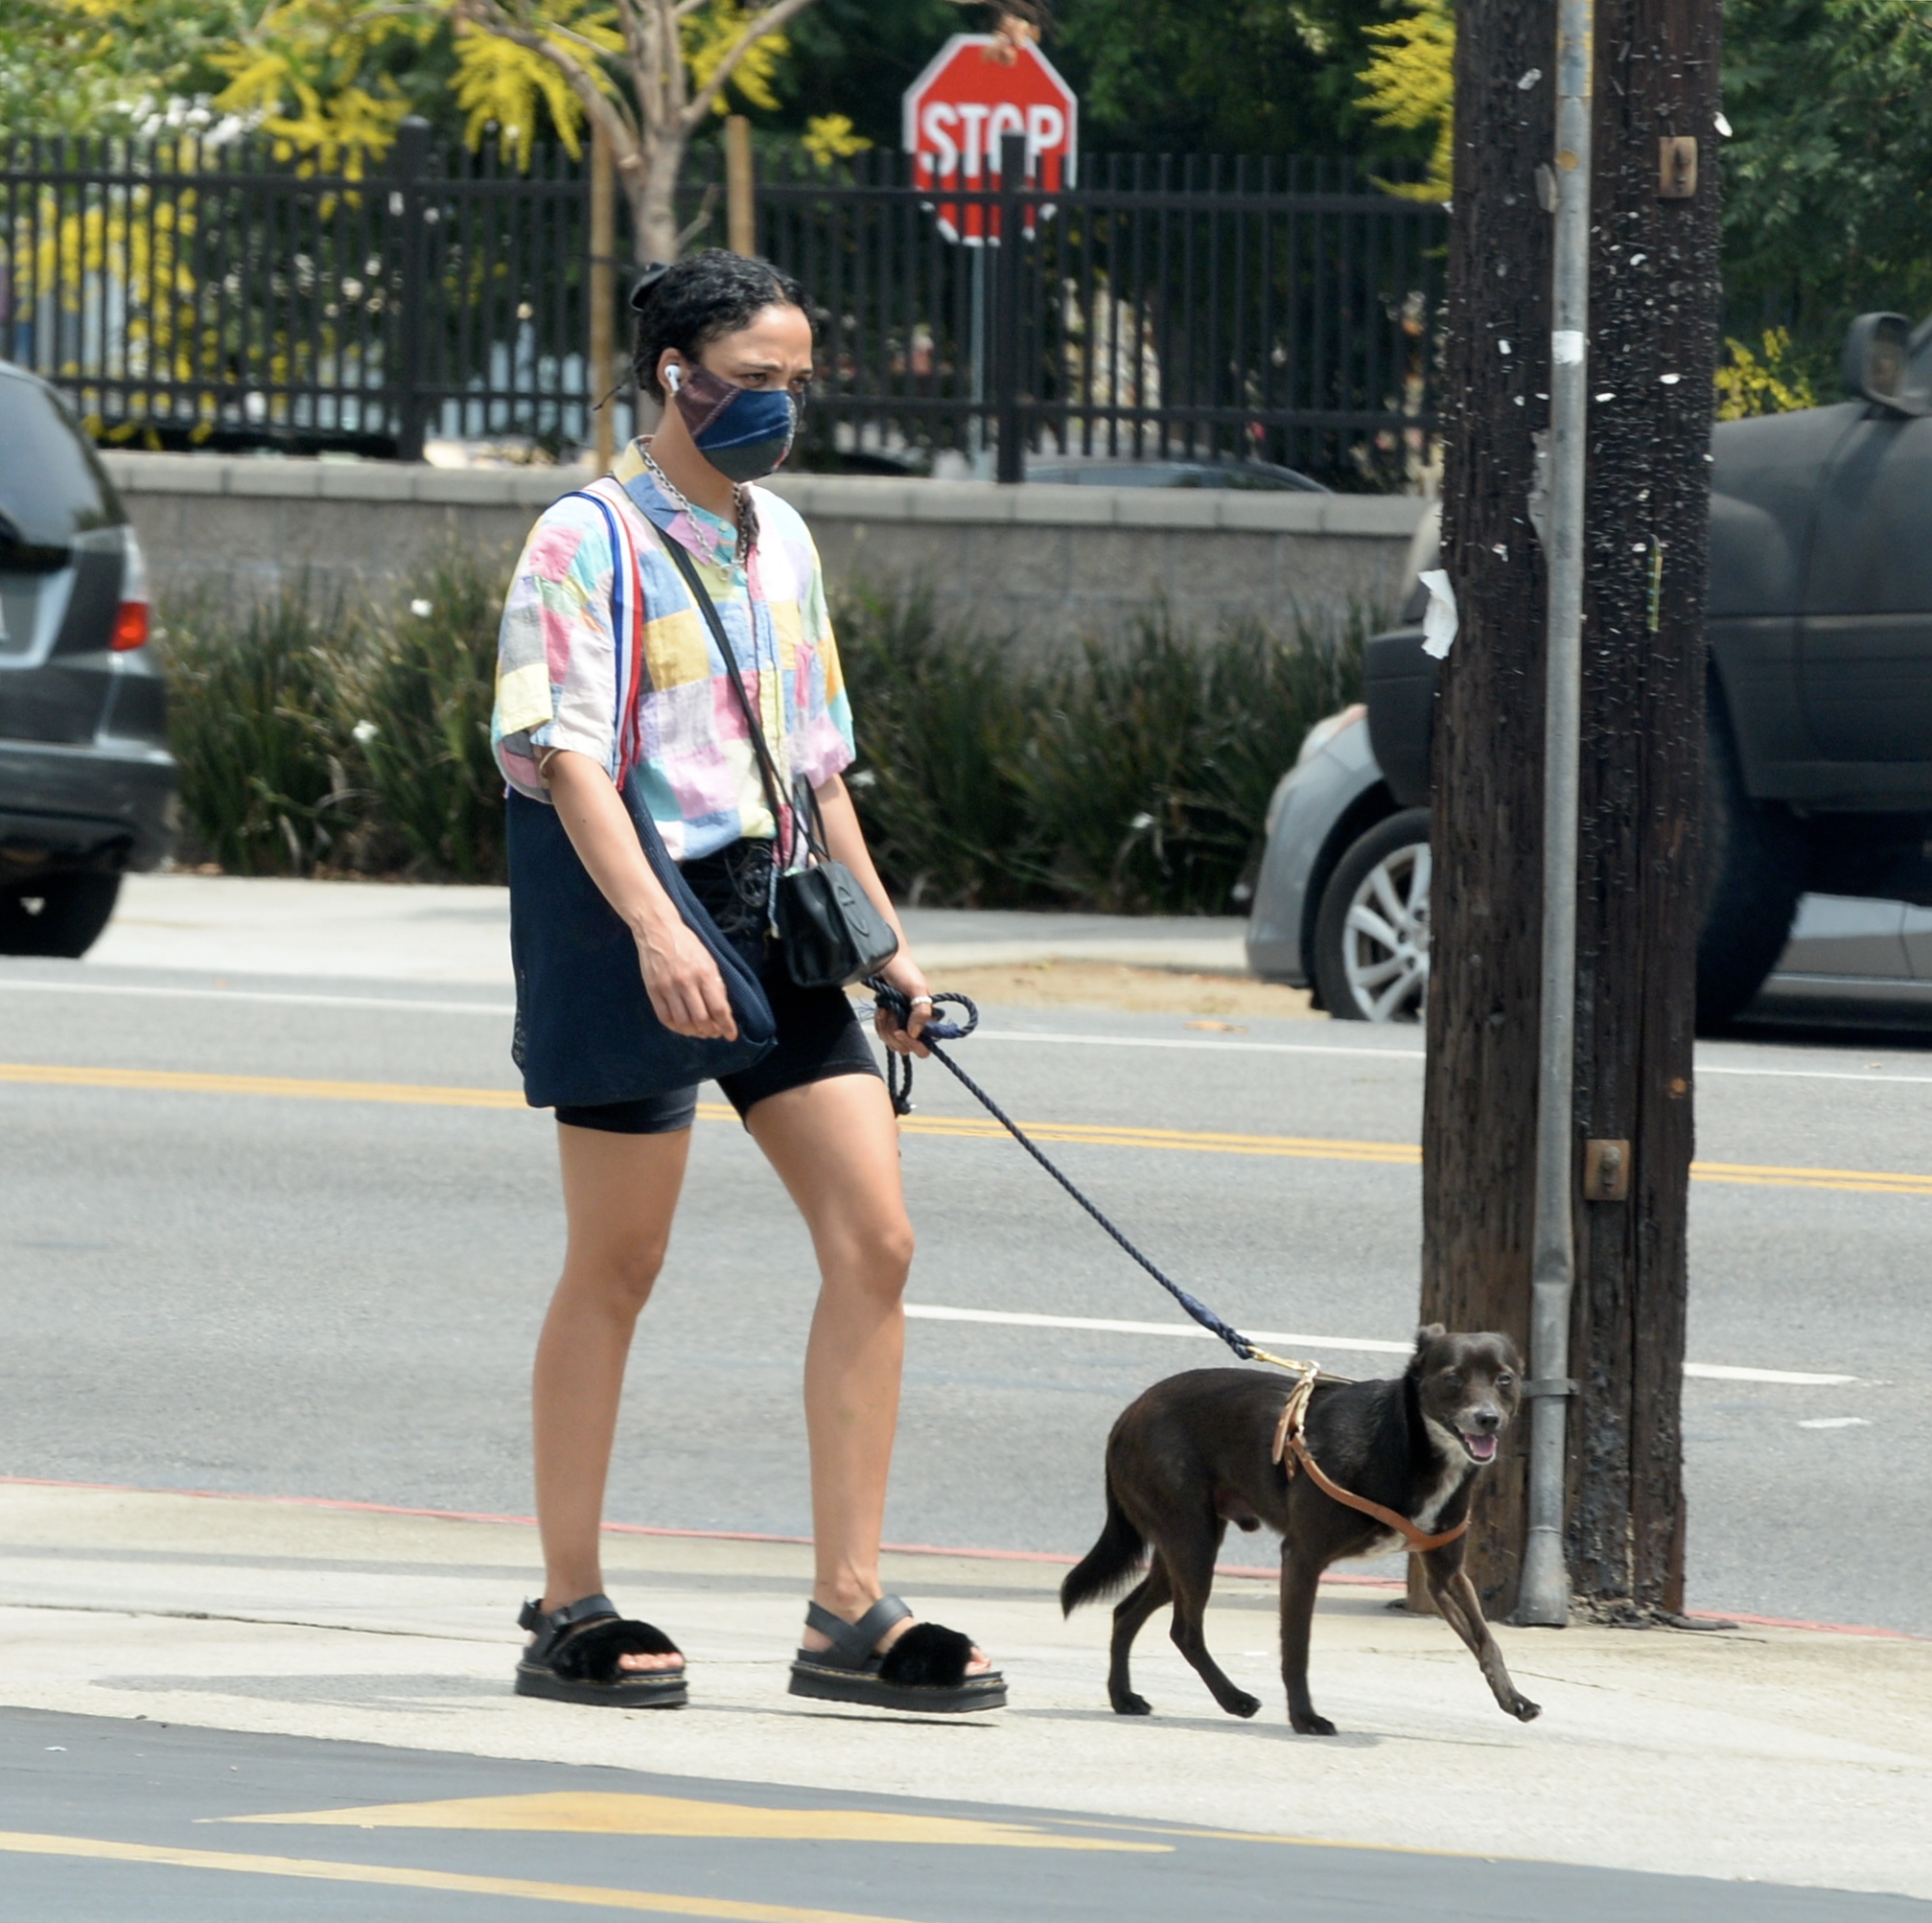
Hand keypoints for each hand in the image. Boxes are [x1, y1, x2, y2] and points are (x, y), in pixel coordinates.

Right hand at [635, 913, 737, 1040]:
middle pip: (701, 1020)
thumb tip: (722, 1010)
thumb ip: (716, 984)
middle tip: (714, 1033)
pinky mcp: (653, 990)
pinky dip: (676, 1027)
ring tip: (700, 1031)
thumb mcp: (709, 960)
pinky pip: (665, 1017)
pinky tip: (683, 1027)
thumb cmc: (688, 944)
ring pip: (683, 1022)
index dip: (726, 1026)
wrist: (658, 930)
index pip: (719, 1008)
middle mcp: (686, 982)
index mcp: (704, 974)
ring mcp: (667, 987)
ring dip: (694, 1032)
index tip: (731, 1035)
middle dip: (711, 1031)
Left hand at [873, 952, 932, 1057]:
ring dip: (884, 1027)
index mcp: (929, 1021)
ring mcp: (902, 1024)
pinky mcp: (889, 1021)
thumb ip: (922, 1012)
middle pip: (905, 1049)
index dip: (912, 1044)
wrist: (884, 961)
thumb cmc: (904, 972)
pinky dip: (879, 1023)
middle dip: (894, 1034)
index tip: (900, 1031)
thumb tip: (914, 1034)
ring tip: (885, 1009)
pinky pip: (882, 1034)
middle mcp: (917, 1025)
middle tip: (891, 1014)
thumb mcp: (917, 989)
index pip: (924, 1048)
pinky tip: (881, 1010)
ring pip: (892, 1043)